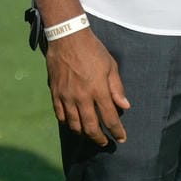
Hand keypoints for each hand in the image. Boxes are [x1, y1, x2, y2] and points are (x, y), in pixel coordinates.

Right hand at [44, 29, 129, 145]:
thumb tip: (125, 106)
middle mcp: (82, 97)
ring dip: (83, 133)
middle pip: (90, 127)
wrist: (67, 38)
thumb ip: (117, 88)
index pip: (110, 118)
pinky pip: (60, 115)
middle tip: (105, 143)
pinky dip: (68, 123)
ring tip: (90, 134)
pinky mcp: (55, 94)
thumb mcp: (111, 66)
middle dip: (99, 138)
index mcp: (98, 90)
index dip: (117, 131)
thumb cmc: (93, 50)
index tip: (122, 139)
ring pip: (74, 125)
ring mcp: (66, 97)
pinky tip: (73, 124)